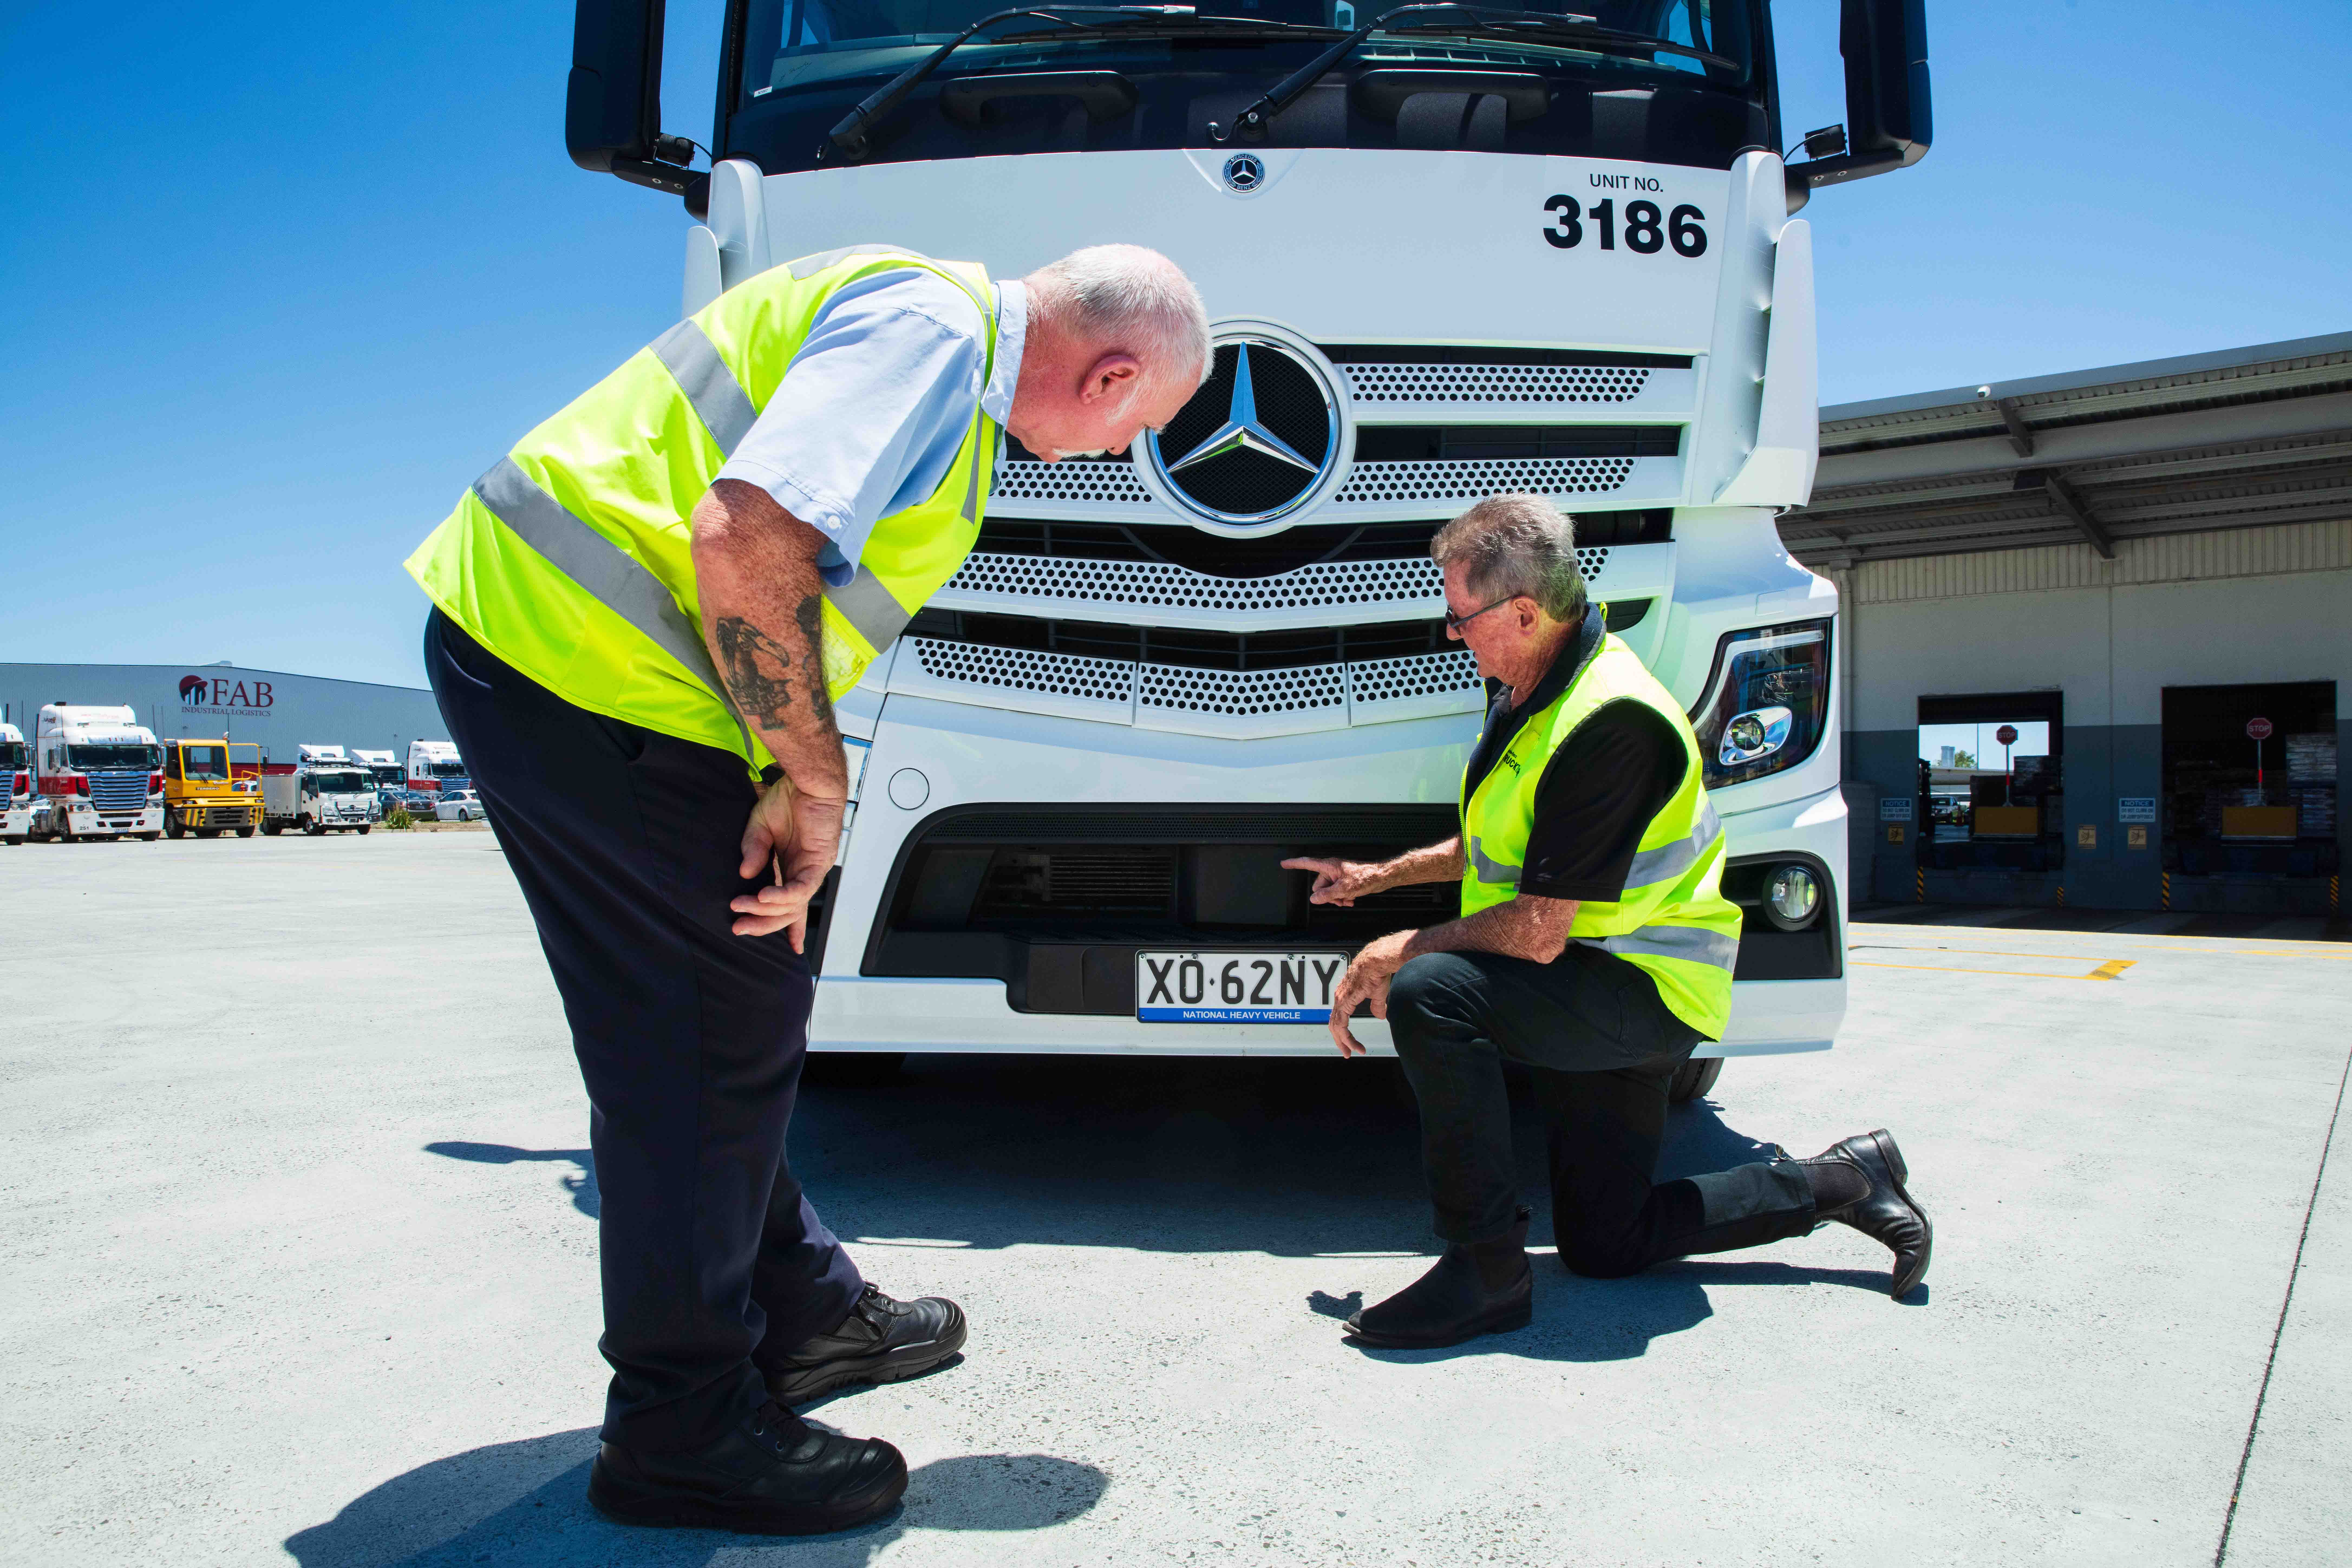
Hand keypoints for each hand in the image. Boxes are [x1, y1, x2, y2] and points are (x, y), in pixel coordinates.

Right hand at [729, 778, 846, 947]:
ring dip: (765, 910)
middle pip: (788, 912)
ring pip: (792, 904)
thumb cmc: (787, 799)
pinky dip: (782, 896)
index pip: (790, 905)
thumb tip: (744, 876)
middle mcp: (803, 873)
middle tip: (739, 928)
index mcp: (790, 868)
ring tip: (742, 908)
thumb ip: (753, 852)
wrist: (807, 780)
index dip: (789, 927)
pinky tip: (763, 897)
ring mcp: (812, 869)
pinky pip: (801, 887)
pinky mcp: (818, 861)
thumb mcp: (759, 828)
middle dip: (763, 924)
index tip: (791, 948)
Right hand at [1282, 855, 1381, 907]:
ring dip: (1336, 898)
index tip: (1284, 863)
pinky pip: (1336, 891)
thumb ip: (1326, 895)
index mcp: (1328, 866)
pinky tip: (1350, 900)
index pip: (1307, 863)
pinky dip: (1342, 897)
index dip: (1294, 863)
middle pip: (1318, 885)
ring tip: (1347, 899)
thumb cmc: (1365, 877)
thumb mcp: (1343, 889)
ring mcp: (1338, 875)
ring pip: (1328, 890)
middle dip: (1327, 895)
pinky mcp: (1344, 880)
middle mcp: (1331, 869)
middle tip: (1339, 898)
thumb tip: (1314, 898)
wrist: (1380, 877)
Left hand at [1326, 929, 1415, 1056]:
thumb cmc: (1377, 972)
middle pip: (1334, 1025)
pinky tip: (1353, 1044)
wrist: (1376, 961)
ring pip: (1336, 1027)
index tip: (1350, 1044)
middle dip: (1340, 1041)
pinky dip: (1346, 1037)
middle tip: (1347, 1053)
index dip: (1343, 1033)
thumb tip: (1380, 1015)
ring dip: (1344, 1042)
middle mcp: (1339, 998)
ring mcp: (1340, 999)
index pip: (1339, 1018)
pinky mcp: (1344, 1002)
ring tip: (1352, 1051)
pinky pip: (1340, 1024)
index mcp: (1345, 995)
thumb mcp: (1378, 993)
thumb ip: (1377, 1006)